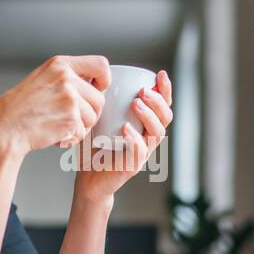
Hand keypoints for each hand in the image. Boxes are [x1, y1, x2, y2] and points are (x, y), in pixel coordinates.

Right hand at [0, 55, 110, 156]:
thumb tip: (94, 85)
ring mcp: (69, 98)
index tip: (98, 89)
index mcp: (60, 64)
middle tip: (70, 118)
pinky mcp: (70, 119)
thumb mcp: (43, 79)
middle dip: (89, 113)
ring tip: (58, 125)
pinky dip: (71, 138)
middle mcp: (66, 78)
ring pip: (93, 118)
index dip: (104, 80)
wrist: (5, 127)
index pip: (101, 64)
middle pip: (99, 99)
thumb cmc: (21, 107)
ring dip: (79, 127)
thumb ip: (67, 78)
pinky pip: (82, 133)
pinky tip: (54, 134)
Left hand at [74, 69, 172, 202]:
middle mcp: (148, 138)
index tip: (161, 74)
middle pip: (166, 118)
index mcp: (144, 125)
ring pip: (157, 133)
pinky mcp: (132, 166)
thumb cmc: (94, 148)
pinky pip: (140, 152)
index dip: (166, 90)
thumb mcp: (99, 119)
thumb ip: (102, 100)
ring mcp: (142, 153)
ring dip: (149, 116)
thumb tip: (96, 75)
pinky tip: (125, 129)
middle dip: (158, 101)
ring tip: (136, 104)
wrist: (88, 179)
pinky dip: (135, 139)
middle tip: (143, 91)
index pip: (163, 106)